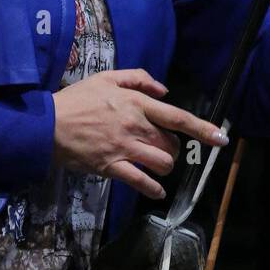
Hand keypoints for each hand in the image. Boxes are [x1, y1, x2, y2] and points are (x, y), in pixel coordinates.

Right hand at [52, 68, 228, 200]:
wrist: (49, 124)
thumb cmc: (78, 98)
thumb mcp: (107, 77)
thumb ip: (139, 78)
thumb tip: (164, 90)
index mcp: (136, 102)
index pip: (176, 117)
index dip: (201, 128)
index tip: (220, 138)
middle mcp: (135, 125)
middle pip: (171, 143)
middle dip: (174, 147)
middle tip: (164, 146)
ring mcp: (124, 148)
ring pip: (161, 162)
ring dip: (165, 165)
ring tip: (158, 163)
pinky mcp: (112, 167)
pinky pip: (140, 182)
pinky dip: (153, 189)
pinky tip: (157, 191)